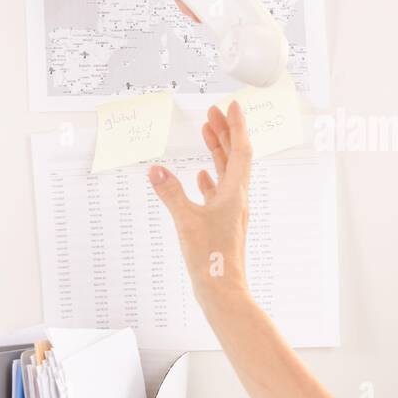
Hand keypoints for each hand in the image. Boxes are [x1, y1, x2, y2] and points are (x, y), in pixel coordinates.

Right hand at [148, 102, 251, 305]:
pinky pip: (219, 193)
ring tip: (206, 134)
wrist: (223, 291)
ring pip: (227, 173)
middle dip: (224, 132)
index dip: (236, 126)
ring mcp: (231, 212)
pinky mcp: (223, 225)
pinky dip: (211, 180)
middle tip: (212, 112)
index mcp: (234, 193)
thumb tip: (156, 170)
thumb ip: (171, 193)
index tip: (231, 106)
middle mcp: (237, 199)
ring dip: (218, 152)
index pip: (240, 150)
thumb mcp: (185, 221)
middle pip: (234, 157)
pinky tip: (201, 177)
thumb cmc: (210, 259)